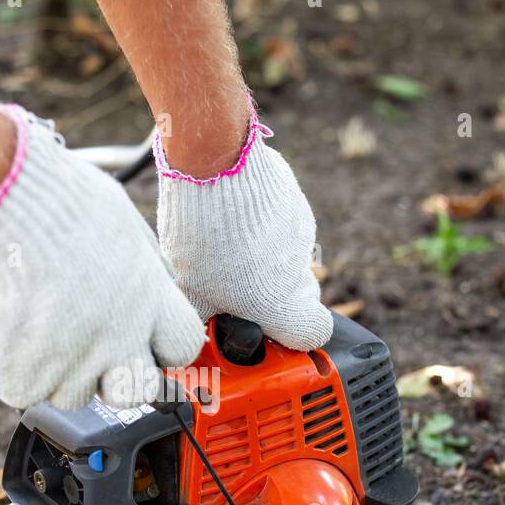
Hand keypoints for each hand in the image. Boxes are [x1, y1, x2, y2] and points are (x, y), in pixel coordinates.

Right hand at [0, 106, 205, 410]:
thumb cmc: (54, 197)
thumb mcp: (124, 223)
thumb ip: (146, 267)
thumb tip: (156, 288)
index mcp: (149, 296)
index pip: (182, 349)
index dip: (161, 348)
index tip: (141, 341)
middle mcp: (120, 332)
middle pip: (134, 392)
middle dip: (113, 378)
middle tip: (87, 350)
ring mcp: (74, 356)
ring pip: (72, 394)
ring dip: (54, 370)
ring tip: (35, 325)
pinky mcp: (26, 369)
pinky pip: (22, 391)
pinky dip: (9, 369)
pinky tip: (5, 332)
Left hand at [154, 111, 333, 351]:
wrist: (214, 164)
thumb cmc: (203, 236)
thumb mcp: (190, 292)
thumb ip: (199, 322)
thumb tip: (190, 339)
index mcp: (282, 304)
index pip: (314, 335)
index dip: (294, 337)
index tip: (267, 330)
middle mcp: (300, 272)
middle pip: (297, 296)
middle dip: (268, 297)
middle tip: (230, 290)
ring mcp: (301, 233)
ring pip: (286, 258)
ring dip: (262, 260)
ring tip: (220, 247)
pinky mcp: (293, 200)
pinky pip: (281, 224)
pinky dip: (261, 228)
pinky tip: (228, 219)